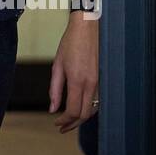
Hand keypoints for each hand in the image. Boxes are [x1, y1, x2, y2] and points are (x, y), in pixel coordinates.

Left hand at [50, 11, 98, 132]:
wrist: (89, 28)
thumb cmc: (71, 43)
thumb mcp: (58, 65)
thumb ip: (55, 89)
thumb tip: (52, 109)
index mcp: (78, 81)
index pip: (73, 111)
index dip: (64, 121)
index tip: (56, 123)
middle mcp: (92, 84)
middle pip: (84, 114)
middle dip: (73, 124)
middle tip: (61, 127)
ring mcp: (100, 82)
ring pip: (93, 109)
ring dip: (81, 117)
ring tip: (69, 120)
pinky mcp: (103, 79)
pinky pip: (97, 100)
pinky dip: (88, 108)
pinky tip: (80, 107)